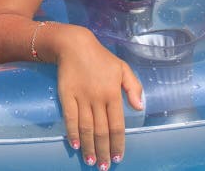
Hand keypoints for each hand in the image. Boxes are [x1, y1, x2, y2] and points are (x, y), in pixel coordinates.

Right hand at [57, 28, 142, 168]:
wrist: (74, 45)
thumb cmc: (101, 58)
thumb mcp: (123, 68)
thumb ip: (133, 87)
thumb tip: (139, 106)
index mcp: (113, 93)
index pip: (117, 125)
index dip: (118, 143)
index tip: (118, 157)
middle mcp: (98, 98)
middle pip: (101, 131)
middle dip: (104, 151)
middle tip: (105, 167)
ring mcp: (81, 98)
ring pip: (86, 128)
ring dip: (89, 147)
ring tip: (91, 161)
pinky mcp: (66, 95)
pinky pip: (70, 118)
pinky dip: (73, 132)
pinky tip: (75, 144)